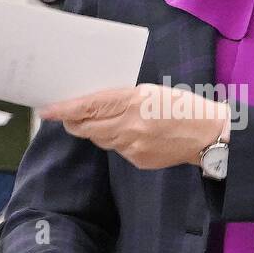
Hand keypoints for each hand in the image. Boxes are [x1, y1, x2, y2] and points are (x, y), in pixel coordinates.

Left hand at [40, 84, 229, 170]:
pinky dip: (116, 141)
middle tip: (66, 116)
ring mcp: (133, 146)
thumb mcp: (150, 92)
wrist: (206, 134)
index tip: (47, 109)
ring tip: (106, 121)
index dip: (64, 109)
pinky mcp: (138, 160)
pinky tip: (131, 134)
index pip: (88, 106)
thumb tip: (94, 105)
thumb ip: (121, 98)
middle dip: (74, 121)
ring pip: (100, 139)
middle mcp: (129, 125)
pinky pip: (117, 150)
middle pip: (87, 127)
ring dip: (96, 130)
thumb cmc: (181, 106)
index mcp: (133, 101)